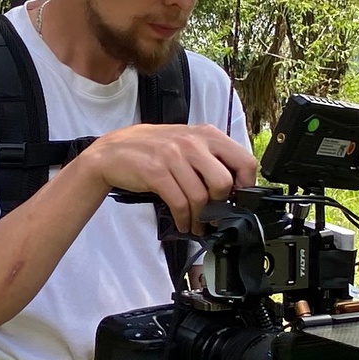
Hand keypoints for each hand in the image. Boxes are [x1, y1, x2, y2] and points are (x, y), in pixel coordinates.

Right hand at [81, 122, 259, 233]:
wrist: (113, 152)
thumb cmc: (153, 150)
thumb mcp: (187, 144)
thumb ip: (211, 159)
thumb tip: (235, 188)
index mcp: (206, 134)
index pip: (244, 161)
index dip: (245, 187)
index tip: (237, 200)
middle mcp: (192, 142)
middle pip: (224, 182)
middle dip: (220, 205)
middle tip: (214, 215)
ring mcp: (173, 156)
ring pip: (201, 197)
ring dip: (200, 219)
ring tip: (197, 224)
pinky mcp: (156, 173)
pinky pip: (180, 203)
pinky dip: (184, 219)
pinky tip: (183, 222)